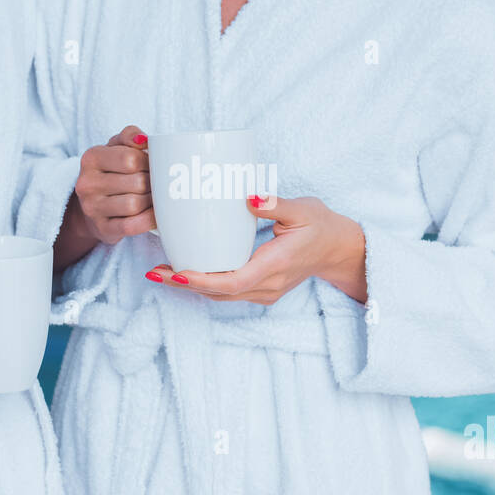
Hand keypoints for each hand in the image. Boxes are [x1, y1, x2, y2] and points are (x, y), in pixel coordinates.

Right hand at [72, 125, 155, 244]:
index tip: (153, 166)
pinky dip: (148, 220)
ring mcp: (92, 208)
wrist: (92, 207)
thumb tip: (144, 139)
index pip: (131, 159)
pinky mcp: (103, 228)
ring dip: (151, 202)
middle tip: (157, 184)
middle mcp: (87, 183)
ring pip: (135, 205)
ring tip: (154, 198)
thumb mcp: (116, 148)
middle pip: (137, 183)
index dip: (149, 162)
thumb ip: (130, 136)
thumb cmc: (111, 172)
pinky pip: (132, 226)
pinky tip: (155, 215)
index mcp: (91, 158)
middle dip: (153, 184)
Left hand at [146, 195, 367, 304]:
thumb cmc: (322, 226)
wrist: (340, 250)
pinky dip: (206, 284)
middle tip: (154, 271)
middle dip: (185, 284)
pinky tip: (187, 271)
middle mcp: (268, 286)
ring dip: (192, 286)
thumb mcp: (303, 209)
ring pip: (222, 296)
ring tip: (162, 272)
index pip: (232, 282)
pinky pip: (229, 292)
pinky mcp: (262, 290)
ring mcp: (265, 292)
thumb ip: (275, 204)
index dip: (201, 280)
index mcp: (275, 266)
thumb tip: (247, 197)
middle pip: (219, 293)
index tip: (175, 272)